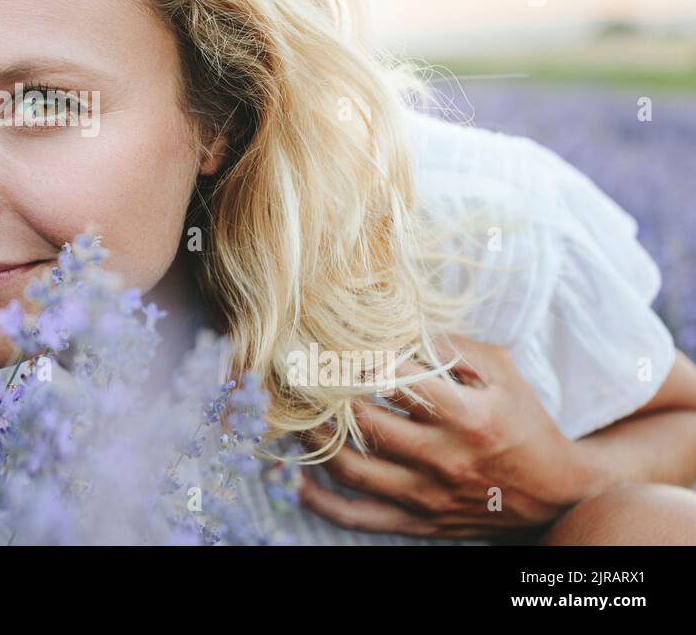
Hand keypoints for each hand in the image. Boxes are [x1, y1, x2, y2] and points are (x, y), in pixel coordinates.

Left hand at [296, 336, 592, 538]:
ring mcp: (428, 495)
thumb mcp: (501, 371)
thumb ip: (450, 346)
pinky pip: (359, 517)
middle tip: (295, 375)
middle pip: (366, 424)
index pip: (397, 381)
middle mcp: (444, 458)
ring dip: (314, 441)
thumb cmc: (524, 420)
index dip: (357, 359)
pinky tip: (296, 481)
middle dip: (324, 396)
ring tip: (291, 415)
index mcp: (466, 416)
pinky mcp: (419, 522)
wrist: (556, 492)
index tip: (326, 343)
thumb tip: (397, 324)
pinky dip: (322, 502)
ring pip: (353, 469)